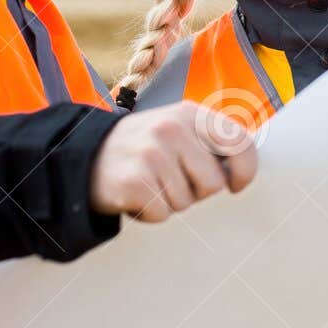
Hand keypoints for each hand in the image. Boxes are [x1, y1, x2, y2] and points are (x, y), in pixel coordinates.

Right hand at [90, 101, 257, 221]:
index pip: (239, 143)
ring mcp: (152, 153)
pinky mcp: (135, 181)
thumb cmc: (143, 149)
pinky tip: (136, 195)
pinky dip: (151, 213)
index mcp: (190, 114)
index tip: (234, 185)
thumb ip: (209, 142)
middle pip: (213, 184)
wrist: (83, 157)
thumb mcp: (176, 130)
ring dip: (170, 202)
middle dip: (197, 191)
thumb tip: (242, 171)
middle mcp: (172, 129)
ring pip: (186, 202)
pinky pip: (162, 214)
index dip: (244, 171)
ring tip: (150, 184)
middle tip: (172, 180)